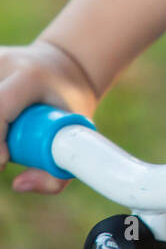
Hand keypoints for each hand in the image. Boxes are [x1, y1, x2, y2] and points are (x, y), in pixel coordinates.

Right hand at [0, 40, 99, 193]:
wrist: (66, 64)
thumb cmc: (69, 104)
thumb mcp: (76, 133)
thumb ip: (56, 173)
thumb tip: (17, 185)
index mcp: (30, 76)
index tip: (4, 162)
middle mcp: (5, 63)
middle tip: (5, 155)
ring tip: (9, 134)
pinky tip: (5, 122)